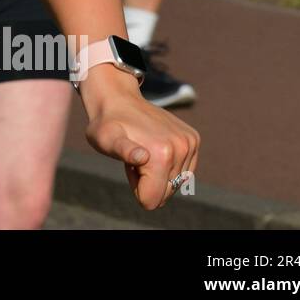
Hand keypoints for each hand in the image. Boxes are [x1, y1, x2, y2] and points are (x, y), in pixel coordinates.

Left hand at [80, 67, 200, 209]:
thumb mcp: (106, 139)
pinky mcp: (193, 139)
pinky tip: (154, 148)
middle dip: (148, 181)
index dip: (136, 187)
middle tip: (135, 157)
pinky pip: (184, 171)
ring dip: (158, 173)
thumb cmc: (107, 125)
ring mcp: (190, 143)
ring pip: (175, 183)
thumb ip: (123, 151)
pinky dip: (169, 165)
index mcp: (162, 155)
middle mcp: (181, 149)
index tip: (129, 164)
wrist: (119, 99)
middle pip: (165, 193)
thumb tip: (142, 158)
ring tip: (144, 151)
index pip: (152, 200)